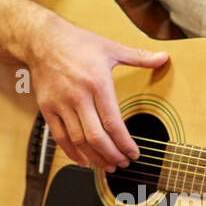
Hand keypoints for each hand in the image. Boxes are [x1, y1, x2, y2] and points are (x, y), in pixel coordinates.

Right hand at [28, 14, 169, 171]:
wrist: (42, 40)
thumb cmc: (77, 42)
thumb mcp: (110, 47)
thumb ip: (138, 56)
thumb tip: (163, 57)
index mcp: (97, 83)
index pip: (113, 123)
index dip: (125, 143)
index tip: (133, 153)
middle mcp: (78, 96)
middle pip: (96, 137)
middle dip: (112, 155)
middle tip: (122, 163)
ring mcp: (61, 104)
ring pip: (78, 140)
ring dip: (94, 157)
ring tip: (106, 165)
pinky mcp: (47, 108)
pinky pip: (59, 137)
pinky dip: (71, 151)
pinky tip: (82, 159)